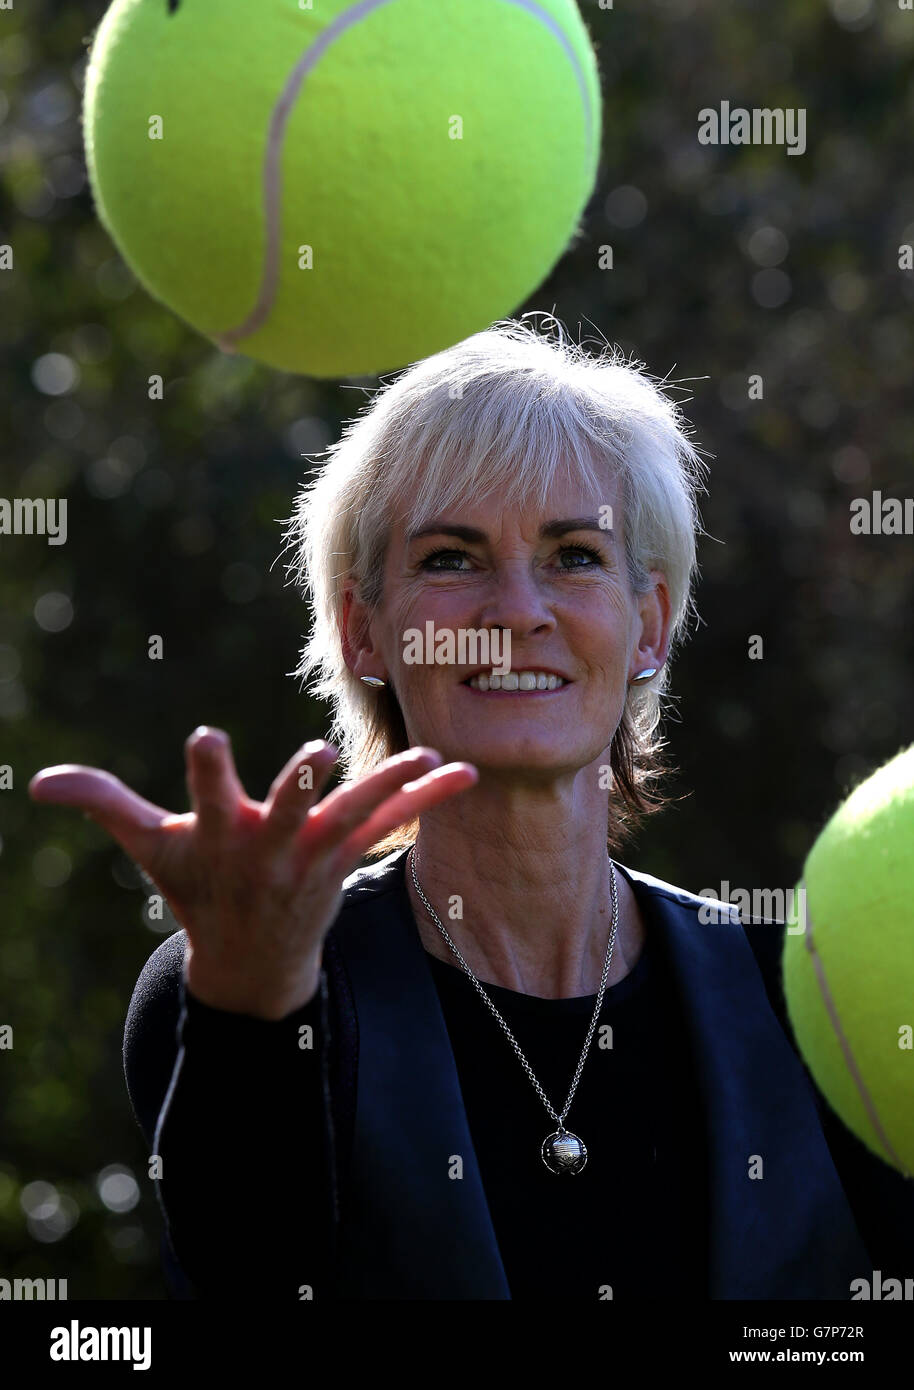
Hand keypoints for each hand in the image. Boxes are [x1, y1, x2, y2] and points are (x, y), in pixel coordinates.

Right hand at [28, 730, 477, 1017]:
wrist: (252, 963)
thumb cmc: (198, 889)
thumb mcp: (150, 850)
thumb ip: (103, 803)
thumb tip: (36, 782)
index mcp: (220, 838)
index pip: (207, 798)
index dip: (207, 772)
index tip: (207, 739)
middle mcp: (270, 846)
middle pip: (286, 810)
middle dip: (297, 787)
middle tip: (314, 758)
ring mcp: (314, 853)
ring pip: (355, 812)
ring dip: (392, 784)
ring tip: (430, 754)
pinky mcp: (348, 855)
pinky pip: (392, 822)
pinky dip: (426, 796)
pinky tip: (462, 771)